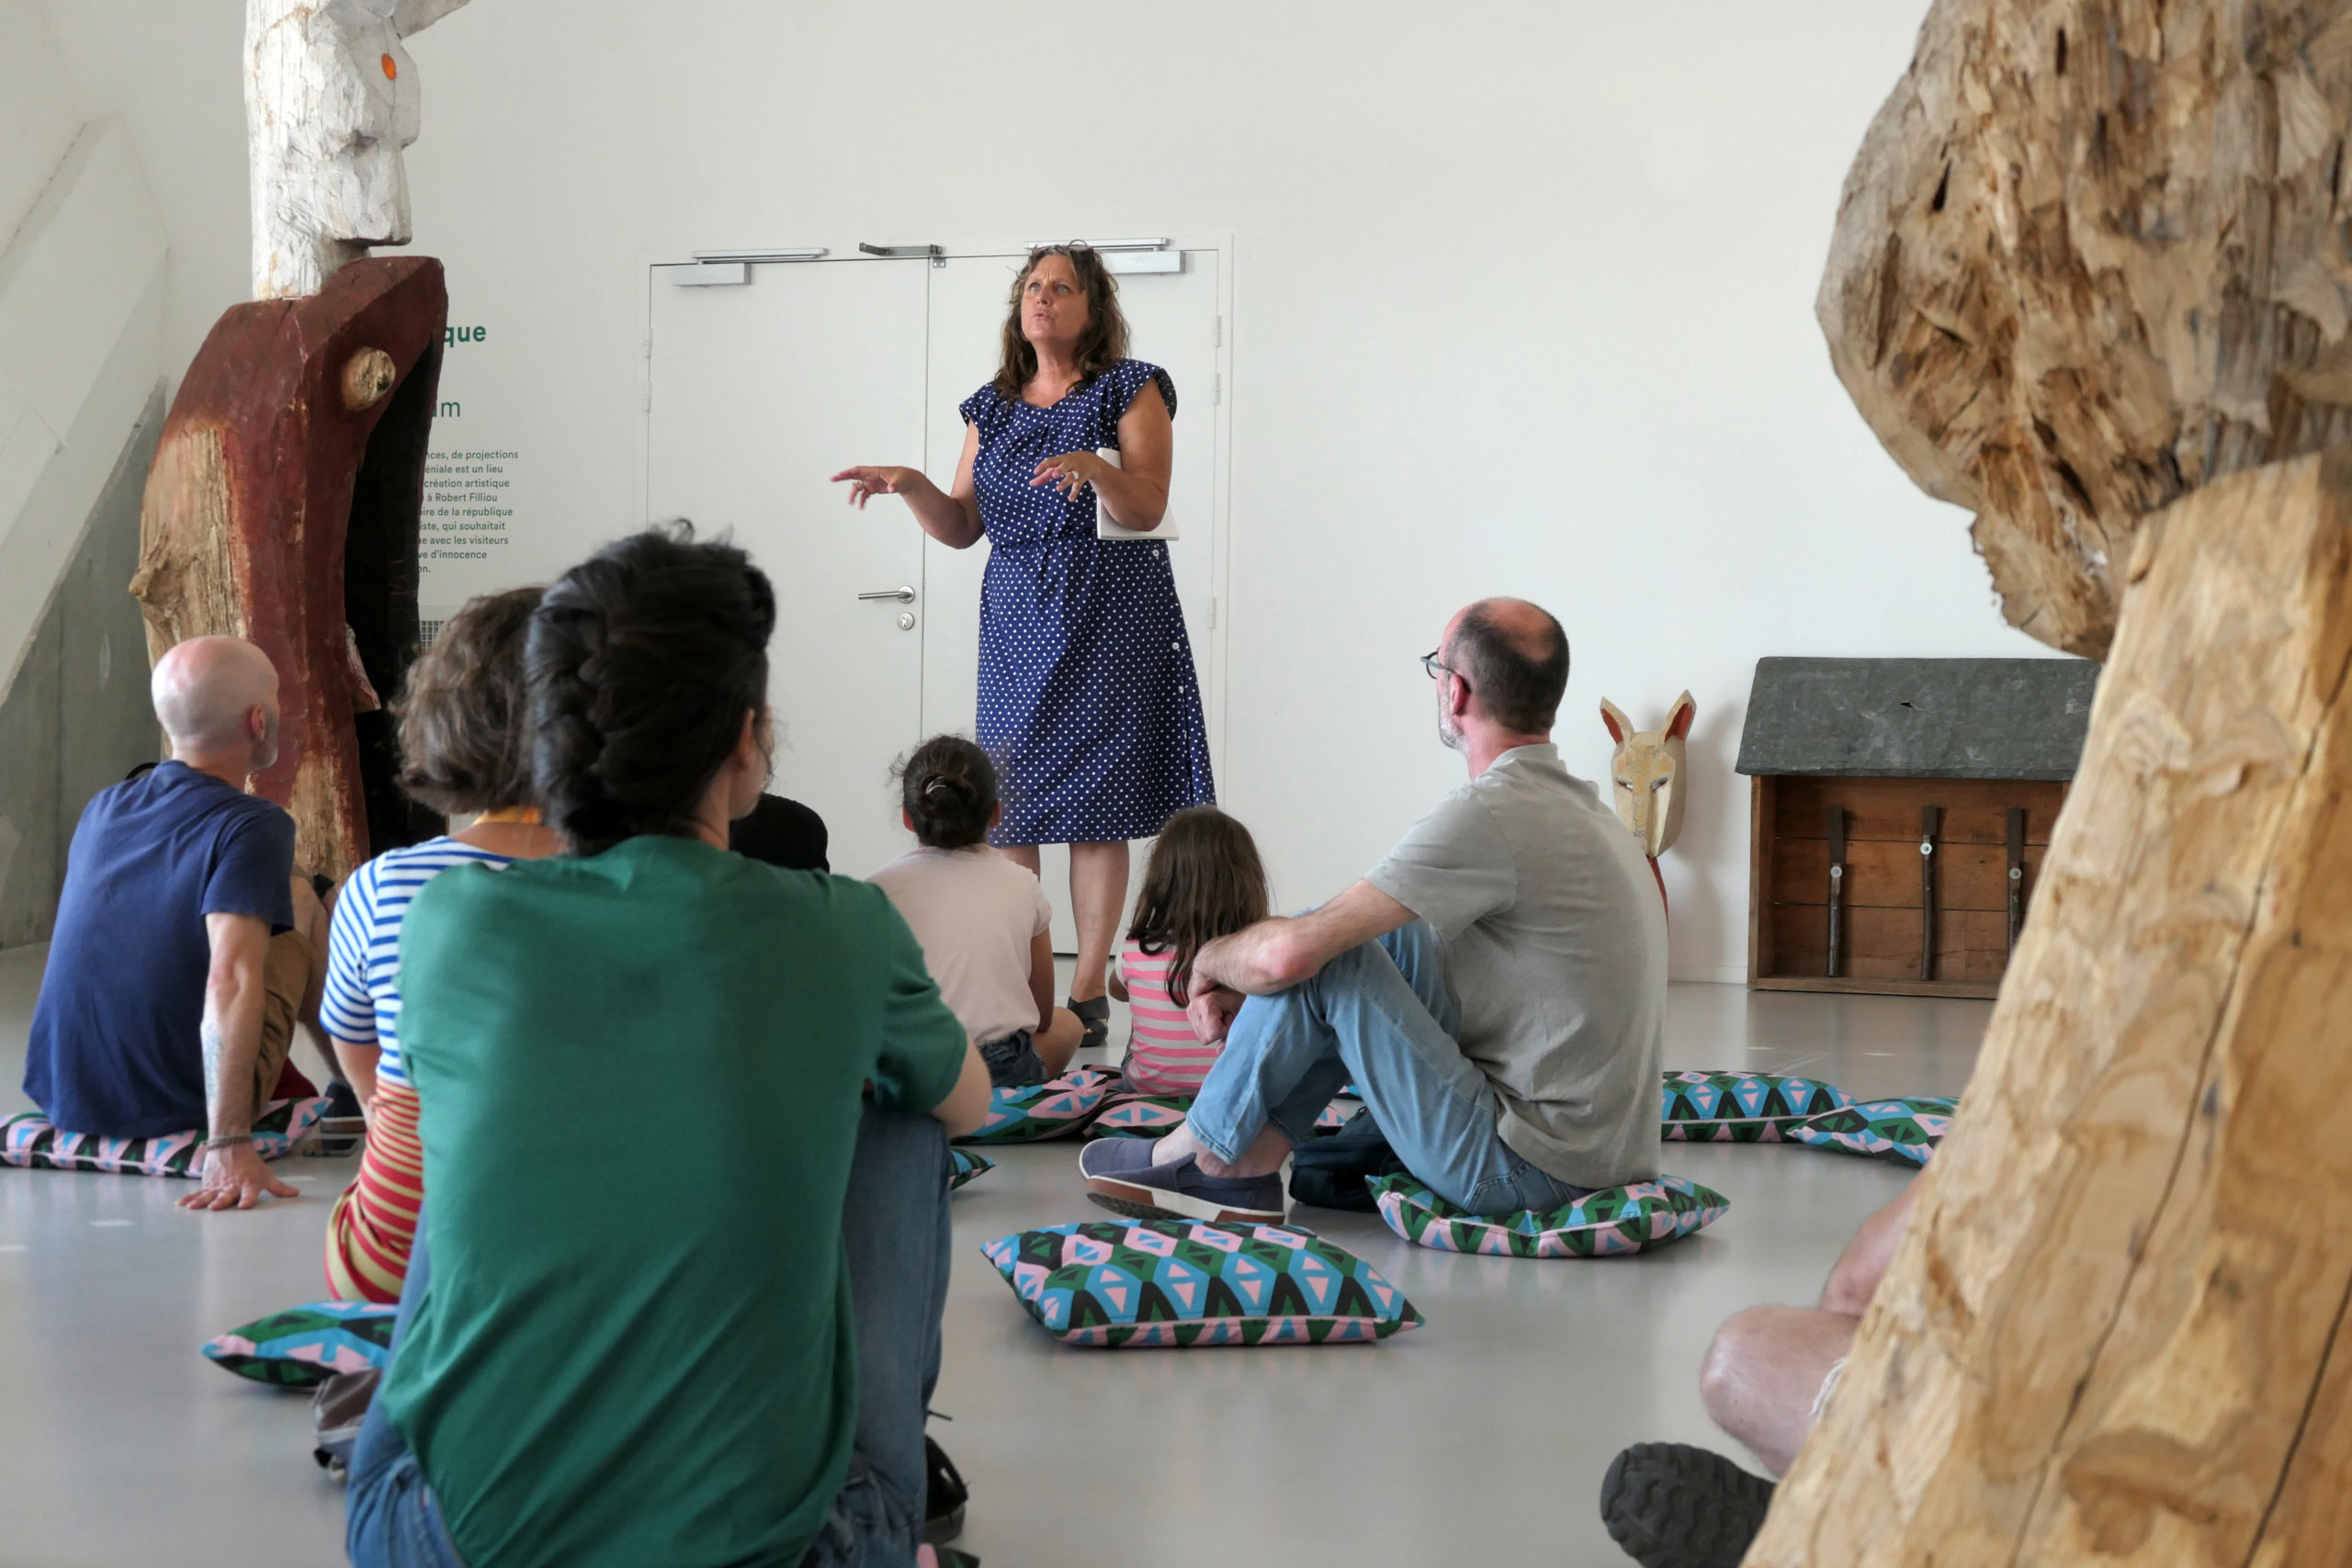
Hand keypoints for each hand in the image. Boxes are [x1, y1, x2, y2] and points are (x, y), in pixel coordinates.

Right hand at [177, 1143, 297, 1210]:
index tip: (245, 1205)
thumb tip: (296, 1194)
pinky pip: (197, 1192)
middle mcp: (233, 1186)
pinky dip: (189, 1198)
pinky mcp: (207, 1184)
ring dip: (200, 1201)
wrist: (231, 1145)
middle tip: (215, 1207)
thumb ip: (278, 1188)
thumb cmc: (251, 1164)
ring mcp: (218, 1185)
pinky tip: (180, 1204)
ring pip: (209, 1194)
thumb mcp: (265, 1174)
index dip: (248, 1199)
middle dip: (221, 1201)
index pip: (250, 1193)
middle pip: (227, 1195)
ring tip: (193, 1207)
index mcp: (249, 1184)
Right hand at [831, 466, 919, 508]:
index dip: (847, 472)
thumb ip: (894, 484)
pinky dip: (862, 500)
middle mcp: (871, 476)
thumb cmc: (903, 478)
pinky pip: (864, 494)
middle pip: (854, 475)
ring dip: (854, 495)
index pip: (858, 470)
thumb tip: (891, 488)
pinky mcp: (874, 488)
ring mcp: (871, 482)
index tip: (838, 475)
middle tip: (832, 479)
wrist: (907, 481)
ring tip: (851, 503)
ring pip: (858, 487)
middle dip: (843, 477)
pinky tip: (861, 507)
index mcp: (874, 472)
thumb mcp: (899, 481)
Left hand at [1030, 451, 1101, 499]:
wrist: (1089, 460)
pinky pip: (1078, 486)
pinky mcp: (1081, 479)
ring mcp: (1076, 471)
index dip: (1043, 466)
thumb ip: (1043, 476)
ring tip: (1058, 489)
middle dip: (1059, 470)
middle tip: (1054, 475)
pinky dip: (1074, 492)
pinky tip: (1070, 499)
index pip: (1051, 461)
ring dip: (1065, 482)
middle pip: (1064, 466)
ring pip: (1071, 476)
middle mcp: (1068, 464)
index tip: (1035, 472)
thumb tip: (1031, 484)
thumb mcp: (1056, 467)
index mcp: (1060, 460)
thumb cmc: (1067, 464)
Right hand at [1187, 984, 1245, 1044]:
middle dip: (1219, 1031)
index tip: (1231, 1015)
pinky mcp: (1191, 1013)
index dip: (1225, 1029)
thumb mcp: (1240, 1015)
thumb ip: (1230, 1035)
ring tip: (1223, 1015)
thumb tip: (1219, 1052)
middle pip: (1205, 1038)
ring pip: (1202, 1037)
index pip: (1212, 1034)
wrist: (1234, 982)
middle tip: (1227, 1015)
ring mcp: (1190, 1010)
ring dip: (1215, 1030)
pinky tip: (1217, 1016)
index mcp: (1204, 1004)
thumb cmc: (1241, 996)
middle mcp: (1193, 1007)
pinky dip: (1211, 1029)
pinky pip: (1201, 1033)